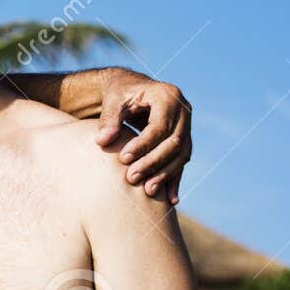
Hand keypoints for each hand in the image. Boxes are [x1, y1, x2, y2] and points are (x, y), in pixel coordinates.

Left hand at [94, 68, 191, 204]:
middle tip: (132, 178)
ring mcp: (187, 126)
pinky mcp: (184, 139)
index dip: (143, 144)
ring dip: (165, 174)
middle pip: (174, 143)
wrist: (131, 89)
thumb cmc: (120, 92)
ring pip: (182, 155)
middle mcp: (183, 110)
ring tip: (146, 191)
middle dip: (154, 162)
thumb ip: (109, 119)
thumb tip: (102, 142)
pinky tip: (170, 200)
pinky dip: (175, 180)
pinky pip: (182, 162)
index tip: (123, 159)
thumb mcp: (113, 99)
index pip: (159, 126)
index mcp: (168, 96)